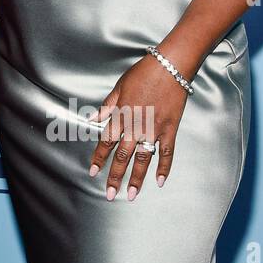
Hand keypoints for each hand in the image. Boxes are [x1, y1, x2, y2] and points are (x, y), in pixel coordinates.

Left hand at [89, 53, 190, 200]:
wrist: (169, 68)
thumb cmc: (143, 74)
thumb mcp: (119, 87)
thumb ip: (106, 106)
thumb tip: (92, 119)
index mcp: (121, 115)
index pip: (106, 142)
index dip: (99, 158)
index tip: (93, 172)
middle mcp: (136, 126)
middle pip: (123, 156)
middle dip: (115, 176)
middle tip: (110, 193)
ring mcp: (154, 130)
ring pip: (143, 159)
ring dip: (137, 178)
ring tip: (132, 194)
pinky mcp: (169, 130)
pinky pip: (167, 153)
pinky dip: (164, 167)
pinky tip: (160, 181)